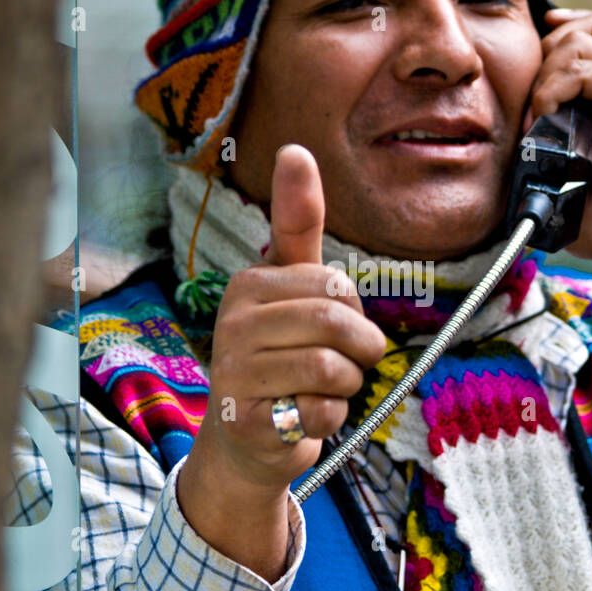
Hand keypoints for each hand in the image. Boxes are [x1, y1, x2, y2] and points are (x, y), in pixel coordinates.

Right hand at [188, 143, 387, 496]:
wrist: (247, 443)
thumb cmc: (280, 358)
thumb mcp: (293, 288)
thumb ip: (297, 223)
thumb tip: (296, 148)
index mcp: (249, 284)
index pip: (336, 286)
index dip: (353, 314)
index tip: (335, 328)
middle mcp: (233, 322)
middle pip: (337, 324)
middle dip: (358, 351)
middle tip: (340, 365)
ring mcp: (235, 372)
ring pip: (332, 369)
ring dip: (344, 387)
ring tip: (318, 390)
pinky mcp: (246, 420)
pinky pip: (322, 412)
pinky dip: (329, 419)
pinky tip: (301, 416)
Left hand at [523, 8, 591, 299]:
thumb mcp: (558, 170)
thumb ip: (539, 141)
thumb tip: (501, 128)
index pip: (577, 37)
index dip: (546, 46)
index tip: (523, 79)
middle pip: (578, 27)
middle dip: (542, 57)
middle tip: (531, 107)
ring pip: (577, 39)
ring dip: (545, 75)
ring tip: (537, 117)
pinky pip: (585, 66)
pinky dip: (554, 87)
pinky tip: (545, 115)